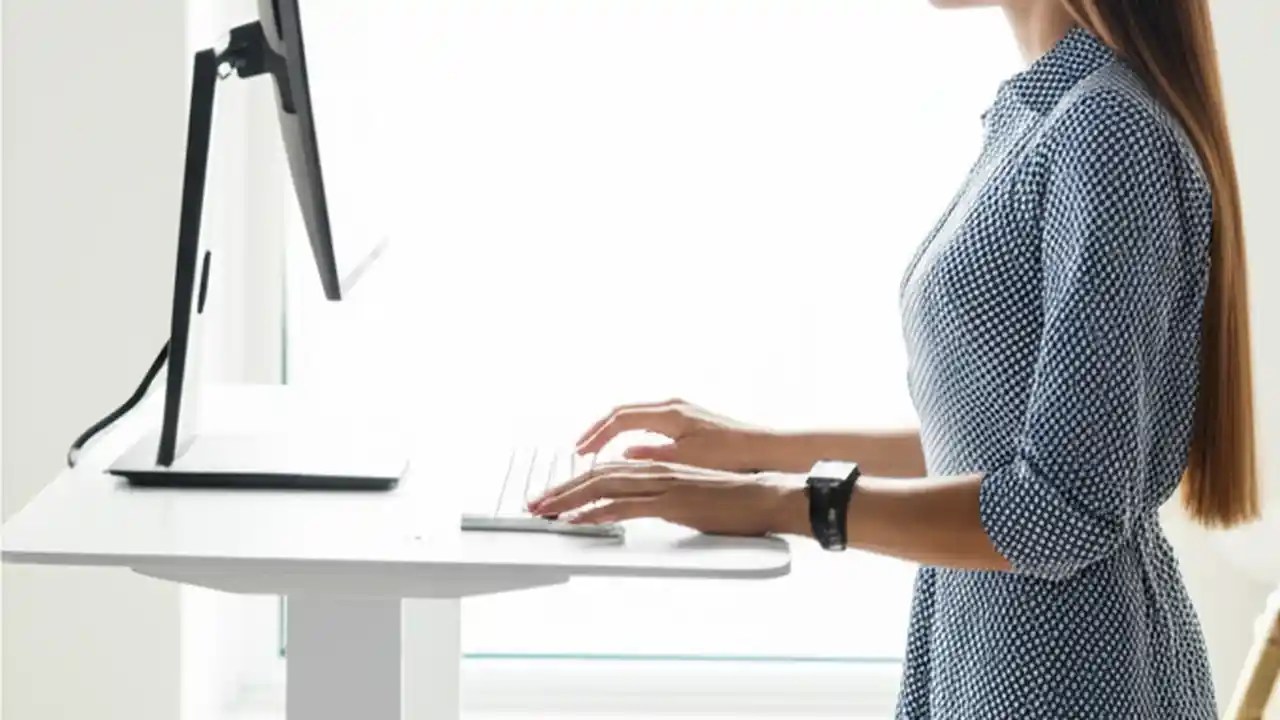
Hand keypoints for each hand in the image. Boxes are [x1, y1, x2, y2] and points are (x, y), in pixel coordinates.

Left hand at [528, 461, 806, 536]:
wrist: (764, 495)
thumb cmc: (734, 499)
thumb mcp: (689, 494)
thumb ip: (663, 494)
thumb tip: (644, 500)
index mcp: (658, 467)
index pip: (607, 471)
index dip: (576, 482)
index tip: (554, 495)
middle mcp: (655, 470)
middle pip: (596, 475)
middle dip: (561, 489)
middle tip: (535, 503)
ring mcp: (661, 485)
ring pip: (603, 486)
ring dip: (568, 499)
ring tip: (544, 510)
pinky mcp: (670, 503)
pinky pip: (624, 507)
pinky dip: (595, 513)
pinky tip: (577, 520)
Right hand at [575, 398, 778, 472]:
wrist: (764, 450)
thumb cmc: (731, 455)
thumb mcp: (686, 461)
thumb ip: (652, 455)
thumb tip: (626, 453)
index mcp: (670, 413)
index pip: (620, 418)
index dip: (597, 435)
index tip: (582, 450)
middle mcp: (673, 406)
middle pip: (622, 412)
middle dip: (598, 430)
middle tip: (579, 448)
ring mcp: (680, 411)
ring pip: (635, 416)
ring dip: (612, 431)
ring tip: (595, 448)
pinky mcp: (687, 421)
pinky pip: (648, 422)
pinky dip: (630, 433)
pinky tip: (627, 450)